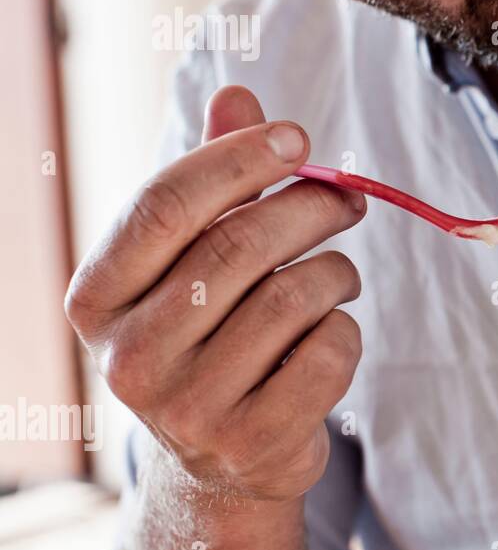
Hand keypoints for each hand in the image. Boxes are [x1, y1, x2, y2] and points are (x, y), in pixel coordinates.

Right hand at [65, 85, 365, 504]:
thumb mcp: (196, 257)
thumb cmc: (212, 331)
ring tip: (339, 274)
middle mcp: (128, 357)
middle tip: (348, 201)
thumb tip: (237, 94)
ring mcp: (187, 409)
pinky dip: (346, 329)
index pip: (165, 205)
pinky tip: (330, 334)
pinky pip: (329, 351)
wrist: (225, 456)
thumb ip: (215, 178)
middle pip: (239, 245)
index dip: (239, 159)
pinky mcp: (252, 442)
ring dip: (336, 271)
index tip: (298, 138)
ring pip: (294, 297)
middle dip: (310, 207)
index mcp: (98, 297)